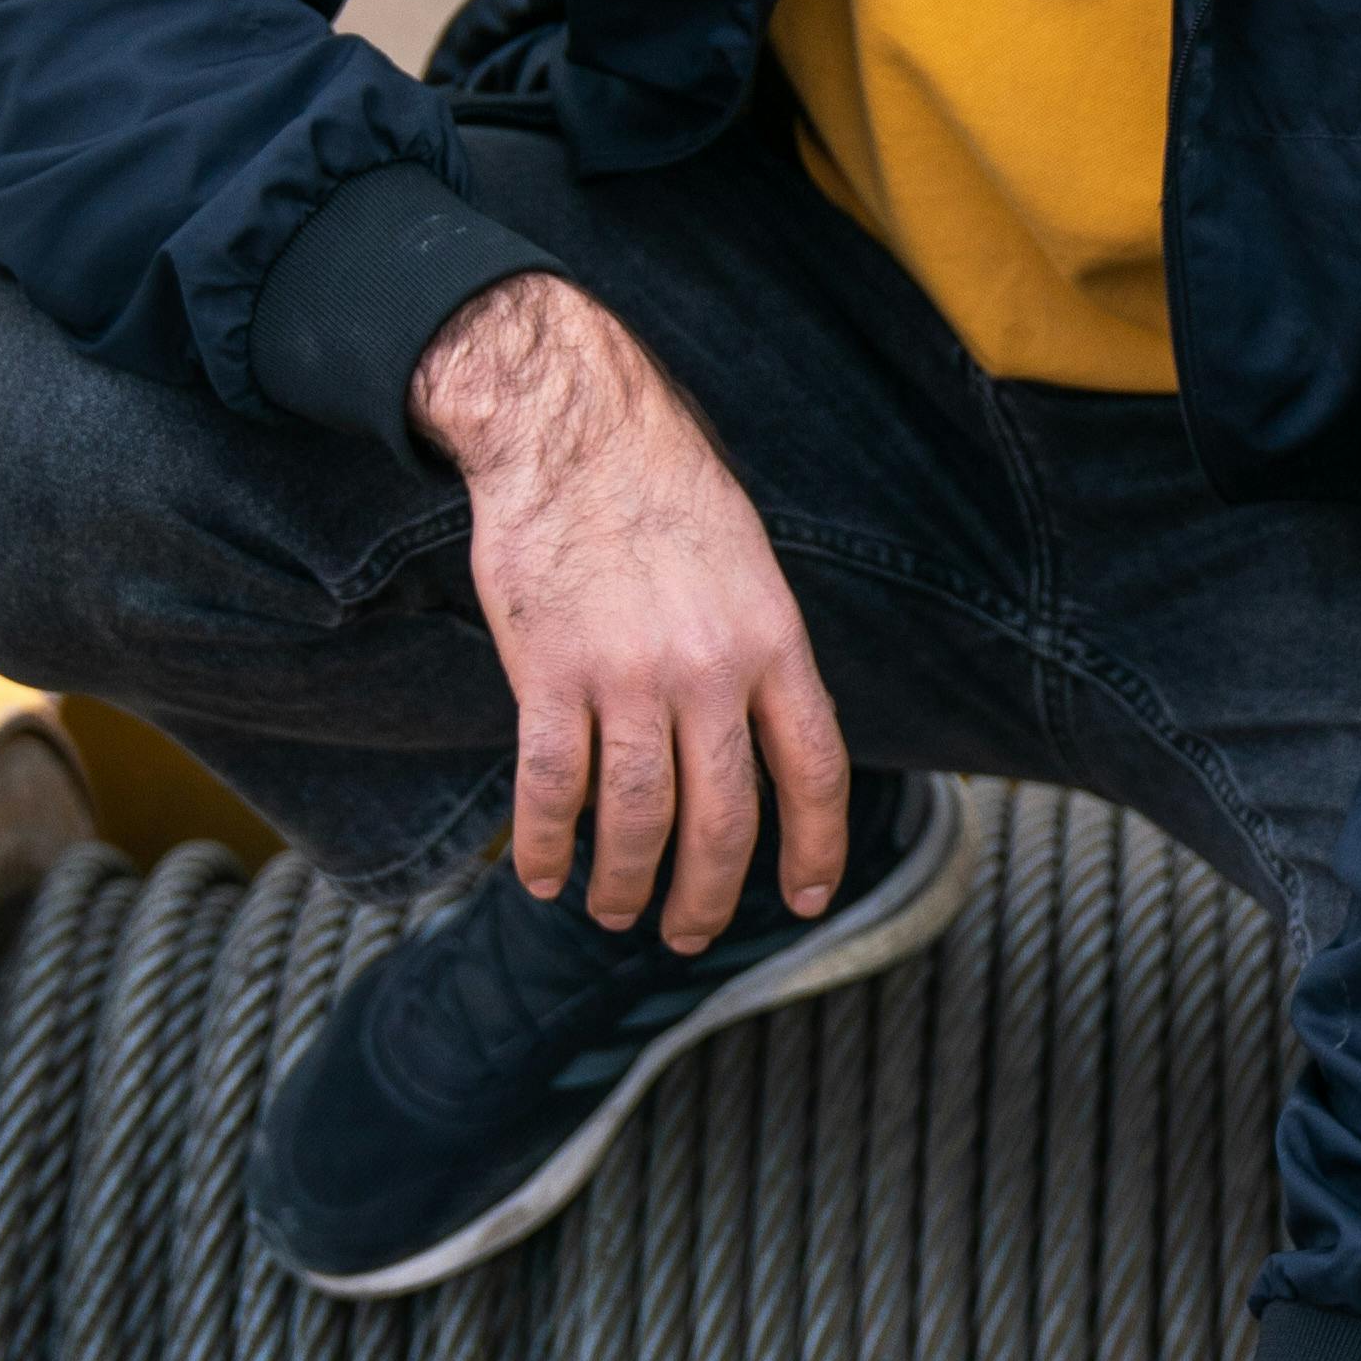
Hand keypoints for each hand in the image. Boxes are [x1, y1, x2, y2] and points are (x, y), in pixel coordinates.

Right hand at [408, 272, 849, 951]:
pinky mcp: (550, 672)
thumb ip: (762, 650)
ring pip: (637, 819)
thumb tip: (770, 737)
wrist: (572, 428)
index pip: (815, 769)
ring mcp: (629, 675)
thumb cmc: (662, 488)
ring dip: (626, 882)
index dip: (816, 846)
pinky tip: (543, 874)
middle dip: (709, 895)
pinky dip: (547, 843)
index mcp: (774, 639)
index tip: (806, 897)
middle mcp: (711, 668)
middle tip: (690, 933)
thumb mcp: (748, 564)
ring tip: (615, 909)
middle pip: (725, 820)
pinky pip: (552, 786)